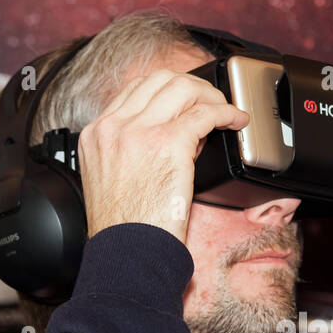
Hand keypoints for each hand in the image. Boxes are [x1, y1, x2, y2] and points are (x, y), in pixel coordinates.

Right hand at [76, 69, 249, 243]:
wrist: (126, 252)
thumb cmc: (124, 230)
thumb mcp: (116, 179)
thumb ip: (137, 150)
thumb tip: (181, 134)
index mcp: (97, 134)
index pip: (136, 90)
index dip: (168, 93)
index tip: (187, 104)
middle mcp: (114, 126)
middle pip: (160, 79)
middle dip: (192, 86)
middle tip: (211, 103)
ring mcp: (139, 131)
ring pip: (183, 88)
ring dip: (210, 96)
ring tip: (225, 112)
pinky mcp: (168, 143)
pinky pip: (205, 113)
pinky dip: (226, 112)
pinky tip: (236, 121)